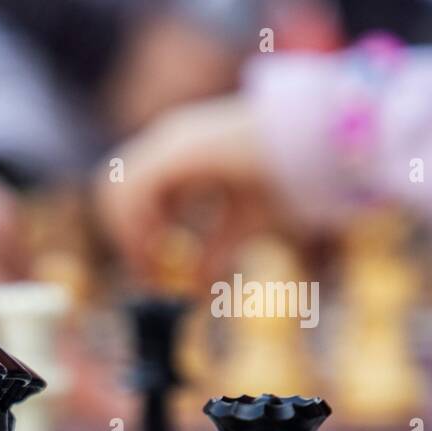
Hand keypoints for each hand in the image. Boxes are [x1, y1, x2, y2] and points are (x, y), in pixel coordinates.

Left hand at [95, 96, 273, 280]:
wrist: (317, 145)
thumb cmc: (285, 179)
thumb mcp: (241, 224)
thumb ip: (214, 252)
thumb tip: (194, 289)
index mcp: (179, 156)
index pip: (133, 196)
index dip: (134, 235)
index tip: (150, 271)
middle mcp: (168, 142)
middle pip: (114, 191)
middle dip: (125, 234)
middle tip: (147, 271)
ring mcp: (170, 140)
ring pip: (117, 189)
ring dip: (128, 230)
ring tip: (155, 259)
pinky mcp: (180, 148)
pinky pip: (137, 189)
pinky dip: (139, 221)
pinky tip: (162, 244)